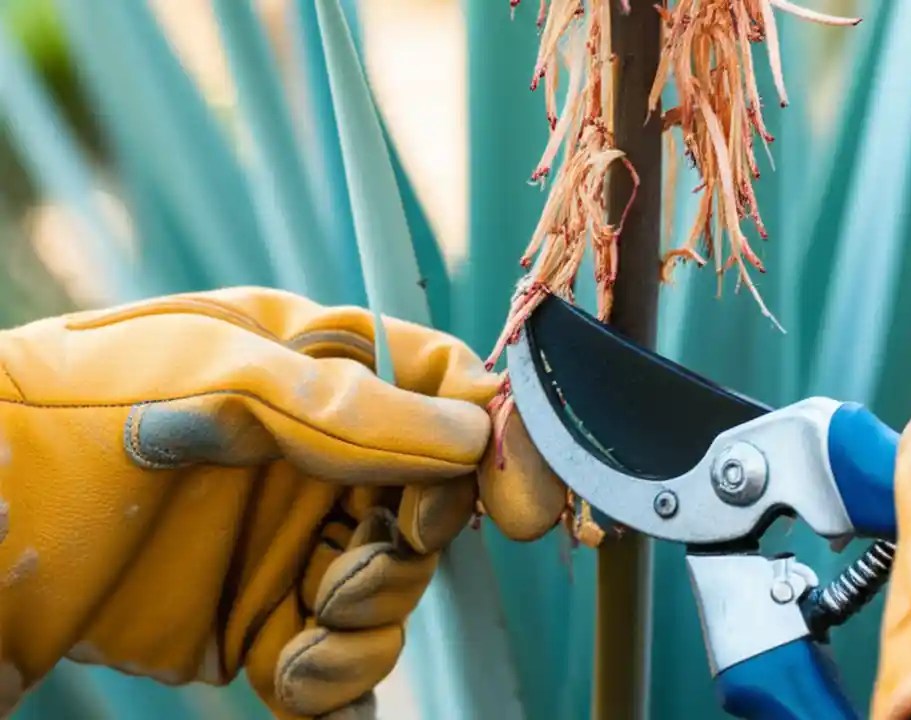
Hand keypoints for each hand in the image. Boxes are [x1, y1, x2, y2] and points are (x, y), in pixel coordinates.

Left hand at [0, 287, 563, 718]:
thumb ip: (347, 409)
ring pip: (389, 592)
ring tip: (304, 628)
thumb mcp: (218, 375)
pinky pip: (333, 662)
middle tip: (364, 568)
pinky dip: (335, 687)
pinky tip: (296, 685)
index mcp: (323, 370)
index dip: (496, 446)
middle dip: (415, 550)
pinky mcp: (255, 619)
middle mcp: (321, 457)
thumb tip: (470, 436)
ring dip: (370, 622)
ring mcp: (290, 541)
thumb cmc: (84, 400)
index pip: (445, 396)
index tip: (521, 505)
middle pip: (430, 508)